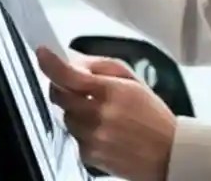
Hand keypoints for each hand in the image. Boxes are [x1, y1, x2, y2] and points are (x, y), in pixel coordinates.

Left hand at [37, 47, 175, 180]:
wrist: (169, 153)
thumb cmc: (153, 116)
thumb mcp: (134, 81)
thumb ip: (101, 67)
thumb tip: (74, 60)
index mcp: (111, 91)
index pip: (69, 75)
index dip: (51, 63)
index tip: (42, 53)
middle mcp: (99, 115)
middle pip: (60, 96)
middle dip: (63, 88)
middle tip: (78, 88)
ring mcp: (93, 137)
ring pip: (66, 118)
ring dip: (76, 112)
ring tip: (102, 116)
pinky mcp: (90, 156)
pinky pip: (75, 138)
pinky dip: (84, 133)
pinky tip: (104, 133)